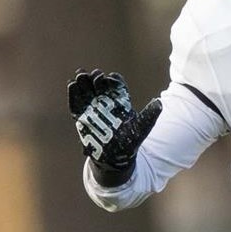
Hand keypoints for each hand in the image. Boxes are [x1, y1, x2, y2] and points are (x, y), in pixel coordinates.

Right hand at [67, 69, 160, 183]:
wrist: (114, 157)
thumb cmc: (130, 141)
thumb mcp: (142, 127)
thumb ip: (150, 115)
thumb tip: (159, 103)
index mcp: (120, 101)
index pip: (116, 85)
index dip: (113, 80)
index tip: (110, 78)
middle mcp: (105, 102)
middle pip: (99, 85)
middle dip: (95, 78)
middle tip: (94, 74)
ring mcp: (92, 108)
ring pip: (86, 91)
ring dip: (82, 82)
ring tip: (80, 74)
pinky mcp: (81, 116)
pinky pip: (76, 103)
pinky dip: (73, 94)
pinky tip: (71, 84)